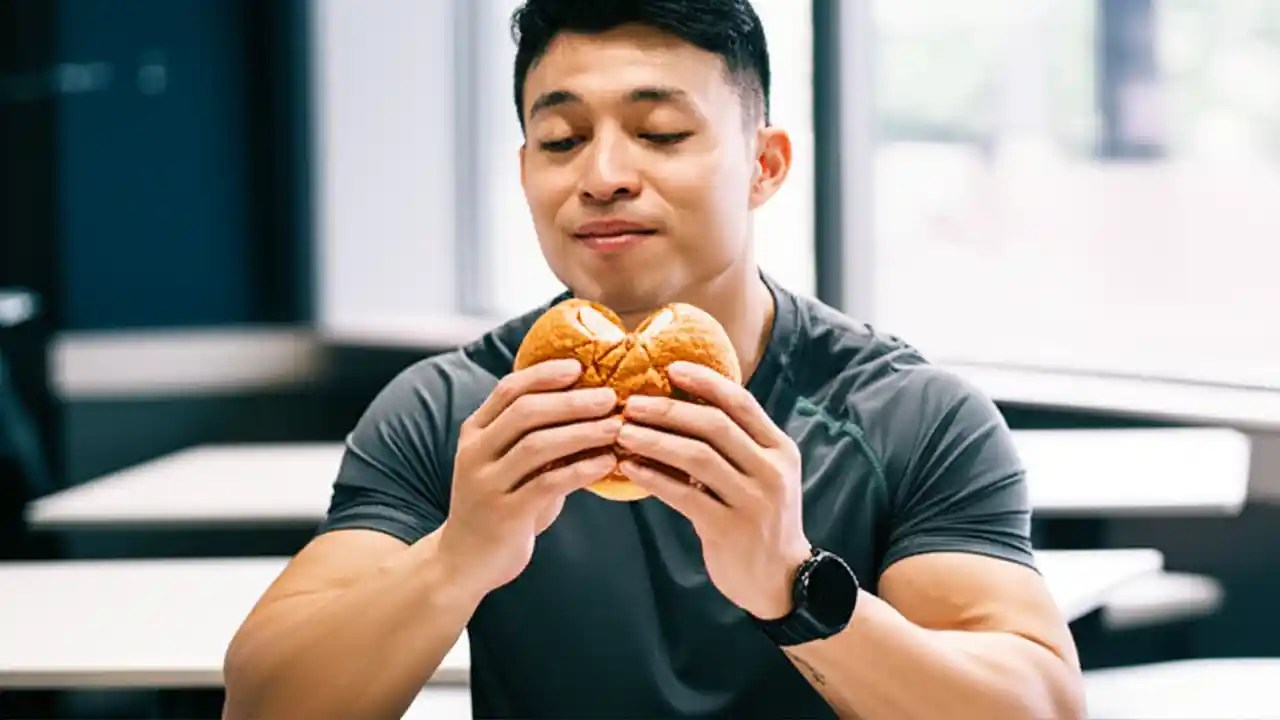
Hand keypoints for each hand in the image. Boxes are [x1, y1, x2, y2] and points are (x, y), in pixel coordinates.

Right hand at [439, 358, 620, 598]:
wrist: (463, 561)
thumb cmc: (499, 504)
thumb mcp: (507, 464)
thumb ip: (534, 437)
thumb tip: (590, 407)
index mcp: (475, 432)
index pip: (508, 390)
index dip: (543, 374)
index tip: (579, 367)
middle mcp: (475, 453)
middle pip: (525, 412)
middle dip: (571, 401)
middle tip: (609, 397)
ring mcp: (486, 484)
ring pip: (537, 446)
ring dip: (582, 432)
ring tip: (617, 427)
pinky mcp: (504, 514)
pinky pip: (547, 484)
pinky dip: (581, 469)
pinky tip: (607, 463)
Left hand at [616, 361, 811, 619]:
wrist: (780, 580)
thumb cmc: (759, 517)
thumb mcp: (761, 474)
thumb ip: (735, 444)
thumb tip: (681, 406)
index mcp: (779, 449)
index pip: (741, 403)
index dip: (705, 382)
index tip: (670, 368)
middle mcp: (771, 471)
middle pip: (715, 426)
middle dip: (668, 410)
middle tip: (630, 403)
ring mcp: (753, 501)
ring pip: (697, 458)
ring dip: (654, 441)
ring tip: (621, 432)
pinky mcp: (729, 529)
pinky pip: (684, 495)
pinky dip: (653, 478)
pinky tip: (629, 469)